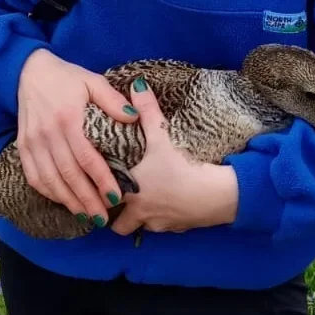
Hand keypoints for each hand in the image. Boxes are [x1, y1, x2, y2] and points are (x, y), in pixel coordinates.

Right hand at [16, 48, 138, 224]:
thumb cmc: (65, 77)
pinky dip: (48, 192)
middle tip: (102, 217)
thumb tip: (133, 117)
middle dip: (87, 199)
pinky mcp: (22, 147)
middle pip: (69, 175)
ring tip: (86, 215)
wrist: (29, 71)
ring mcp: (32, 142)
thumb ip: (112, 100)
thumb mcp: (92, 81)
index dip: (102, 180)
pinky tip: (63, 200)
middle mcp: (48, 134)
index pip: (87, 158)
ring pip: (50, 180)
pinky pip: (34, 176)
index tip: (116, 197)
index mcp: (68, 119)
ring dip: (68, 201)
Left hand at [108, 82, 237, 235]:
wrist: (217, 195)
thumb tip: (136, 84)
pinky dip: (164, 218)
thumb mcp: (162, 135)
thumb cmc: (182, 166)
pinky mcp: (179, 229)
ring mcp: (160, 224)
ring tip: (144, 202)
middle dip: (117, 217)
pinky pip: (165, 227)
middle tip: (119, 200)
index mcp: (130, 191)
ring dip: (141, 218)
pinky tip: (170, 203)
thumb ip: (147, 110)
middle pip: (118, 226)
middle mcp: (141, 212)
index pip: (103, 201)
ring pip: (142, 228)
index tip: (97, 186)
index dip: (98, 195)